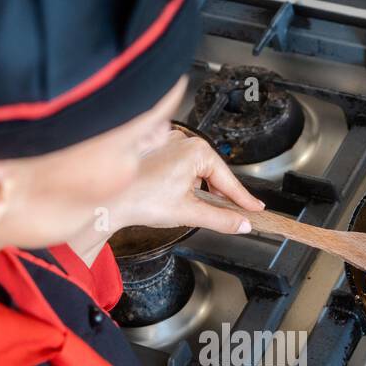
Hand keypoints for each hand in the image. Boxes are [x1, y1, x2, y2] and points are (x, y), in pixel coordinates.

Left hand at [112, 129, 263, 233]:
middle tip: (230, 214)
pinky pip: (180, 164)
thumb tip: (241, 224)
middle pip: (213, 172)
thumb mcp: (190, 213)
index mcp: (197, 151)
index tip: (255, 208)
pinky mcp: (155, 149)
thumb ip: (221, 219)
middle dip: (219, 194)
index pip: (228, 180)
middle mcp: (183, 141)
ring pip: (196, 169)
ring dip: (200, 188)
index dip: (243, 198)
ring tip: (195, 207)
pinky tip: (178, 196)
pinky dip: (184, 180)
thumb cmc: (141, 199)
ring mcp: (168, 142)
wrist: (109, 201)